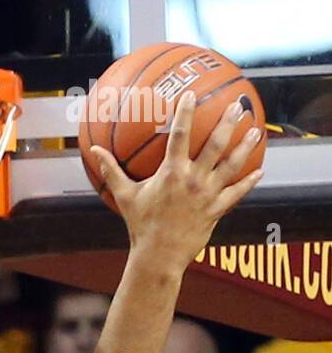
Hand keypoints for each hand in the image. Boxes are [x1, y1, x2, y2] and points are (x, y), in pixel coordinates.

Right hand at [92, 91, 263, 265]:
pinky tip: (259, 171)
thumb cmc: (140, 226)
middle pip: (215, 145)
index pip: (180, 135)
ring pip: (231, 165)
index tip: (191, 95)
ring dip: (245, 146)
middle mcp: (193, 180)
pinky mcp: (216, 210)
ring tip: (256, 130)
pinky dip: (248, 182)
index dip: (185, 113)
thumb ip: (111, 171)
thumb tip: (93, 150)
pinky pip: (236, 193)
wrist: (158, 257)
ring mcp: (207, 195)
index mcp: (171, 173)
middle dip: (227, 122)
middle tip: (237, 105)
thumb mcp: (124, 196)